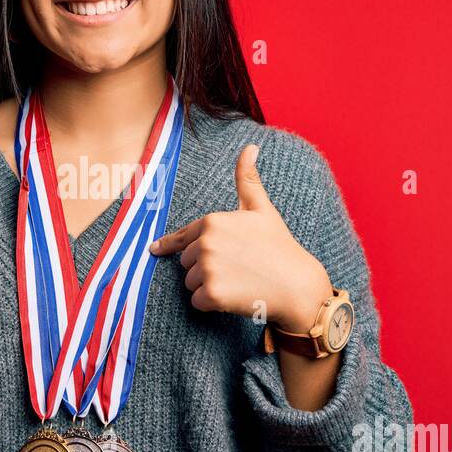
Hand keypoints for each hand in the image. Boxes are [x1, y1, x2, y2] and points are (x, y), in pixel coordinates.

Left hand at [149, 143, 332, 330]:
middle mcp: (206, 243)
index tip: (154, 249)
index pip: (183, 238)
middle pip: (186, 263)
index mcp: (213, 221)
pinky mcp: (212, 294)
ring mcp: (208, 269)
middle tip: (236, 267)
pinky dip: (211, 304)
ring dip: (208, 287)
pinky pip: (197, 302)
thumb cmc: (279, 246)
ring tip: (237, 281)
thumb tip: (250, 146)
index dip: (171, 245)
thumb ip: (247, 179)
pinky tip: (234, 297)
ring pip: (190, 283)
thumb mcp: (261, 209)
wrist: (297, 285)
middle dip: (205, 268)